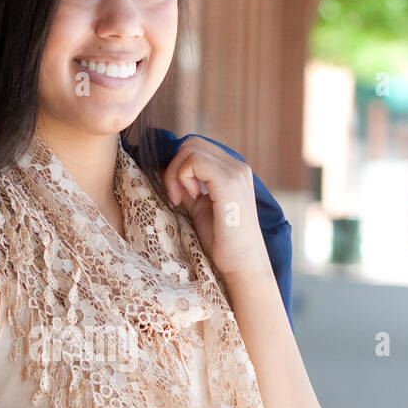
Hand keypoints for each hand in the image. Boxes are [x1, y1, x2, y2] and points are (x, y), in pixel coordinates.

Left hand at [162, 138, 269, 277]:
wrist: (242, 264)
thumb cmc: (222, 242)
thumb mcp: (199, 208)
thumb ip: (187, 188)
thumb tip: (165, 172)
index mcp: (233, 171)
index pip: (197, 148)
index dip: (179, 166)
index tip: (177, 194)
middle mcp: (237, 166)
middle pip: (192, 143)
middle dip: (174, 167)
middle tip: (176, 196)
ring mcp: (235, 172)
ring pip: (190, 148)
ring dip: (176, 173)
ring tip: (181, 198)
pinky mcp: (229, 182)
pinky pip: (194, 161)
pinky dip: (181, 177)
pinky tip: (187, 198)